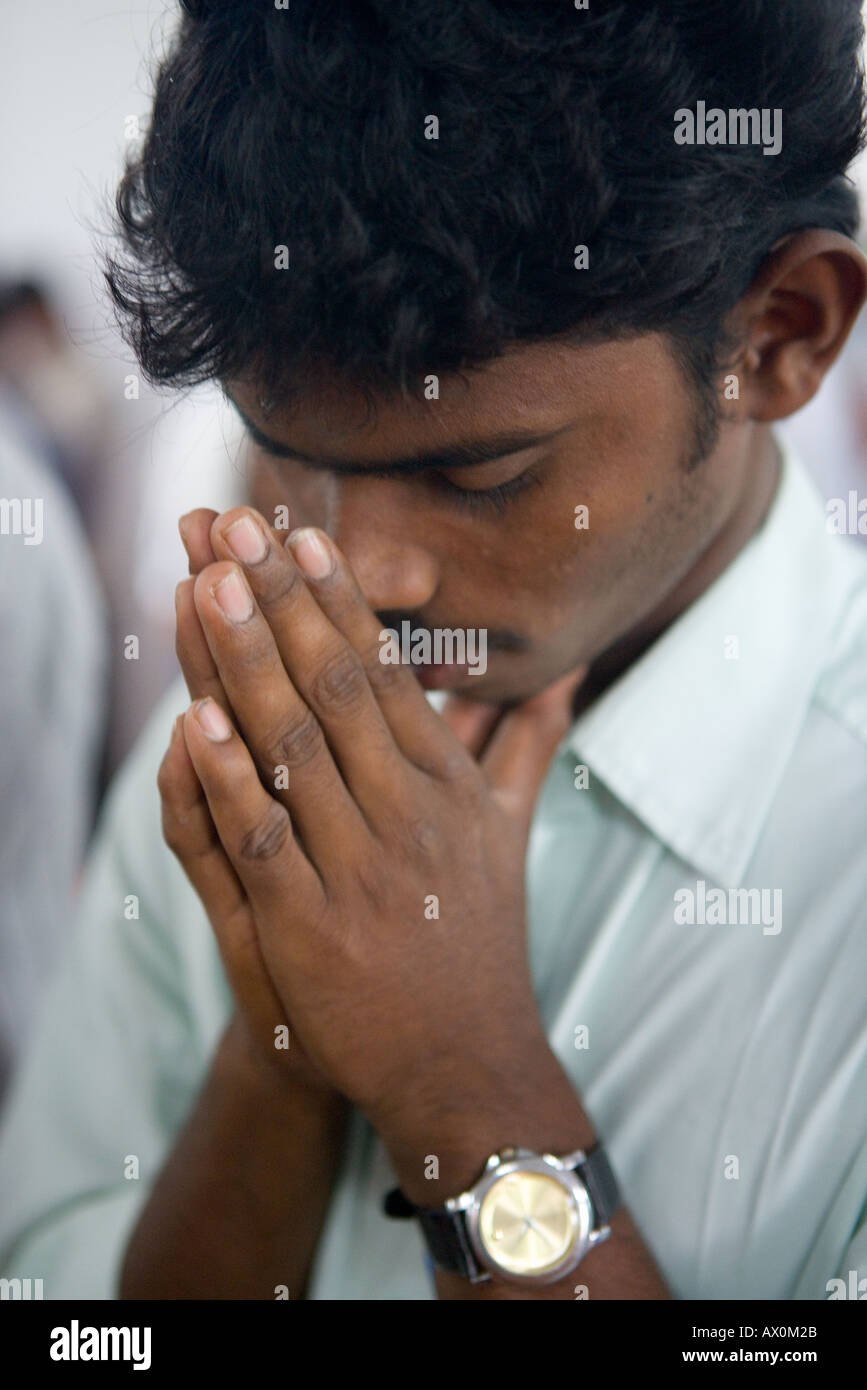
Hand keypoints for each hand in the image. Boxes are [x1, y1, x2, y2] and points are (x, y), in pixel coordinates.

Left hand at [170, 505, 584, 1139]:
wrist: (468, 1064)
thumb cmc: (479, 939)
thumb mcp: (512, 832)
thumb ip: (528, 743)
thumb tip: (569, 671)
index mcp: (448, 787)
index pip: (386, 674)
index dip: (338, 602)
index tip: (302, 535)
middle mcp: (409, 816)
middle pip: (336, 689)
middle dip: (283, 601)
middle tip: (240, 526)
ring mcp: (361, 870)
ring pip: (295, 747)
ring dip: (247, 660)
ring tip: (208, 585)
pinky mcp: (313, 929)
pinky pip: (264, 838)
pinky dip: (228, 776)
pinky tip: (196, 718)